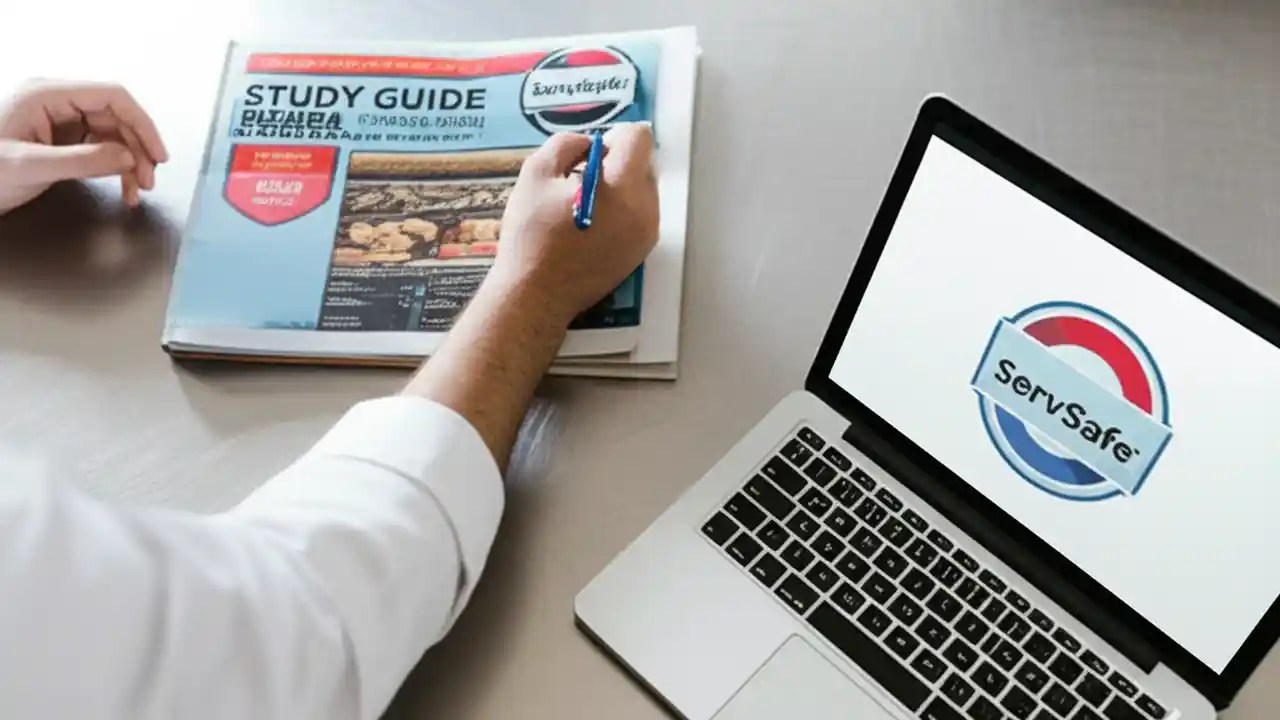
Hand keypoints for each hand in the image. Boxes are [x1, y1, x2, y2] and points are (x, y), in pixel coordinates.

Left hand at [0, 80, 167, 213]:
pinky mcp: (61, 139)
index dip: (142, 124)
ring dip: (130, 163)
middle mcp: (56, 102)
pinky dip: (116, 168)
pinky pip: (100, 148)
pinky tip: (122, 188)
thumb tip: (129, 157)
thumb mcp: (31, 167)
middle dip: (137, 150)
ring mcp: (59, 120)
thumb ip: (83, 161)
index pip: (112, 97)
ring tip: (137, 192)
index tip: (157, 155)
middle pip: (117, 118)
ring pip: (113, 135)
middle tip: (148, 183)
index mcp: (47, 95)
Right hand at [489, 123, 658, 325]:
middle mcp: (645, 209)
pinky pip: (640, 215)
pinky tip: (591, 224)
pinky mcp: (640, 253)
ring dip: (620, 186)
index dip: (612, 136)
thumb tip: (587, 143)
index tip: (588, 154)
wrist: (536, 295)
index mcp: (623, 186)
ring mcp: (646, 234)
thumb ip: (566, 144)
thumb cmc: (532, 235)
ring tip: (584, 204)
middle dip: (617, 161)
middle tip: (581, 179)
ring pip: (644, 190)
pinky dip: (622, 210)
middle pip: (644, 163)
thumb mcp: (536, 174)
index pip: (638, 138)